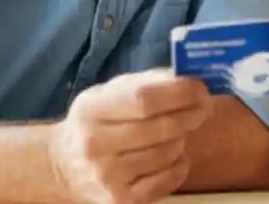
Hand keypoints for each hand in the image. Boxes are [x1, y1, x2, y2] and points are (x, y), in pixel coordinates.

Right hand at [50, 69, 211, 203]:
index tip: (200, 87)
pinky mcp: (122, 200)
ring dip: (182, 138)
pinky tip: (173, 156)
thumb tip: (186, 77)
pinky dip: (180, 164)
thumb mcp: (109, 93)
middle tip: (204, 107)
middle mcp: (95, 145)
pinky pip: (168, 180)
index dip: (179, 92)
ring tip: (177, 132)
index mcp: (91, 110)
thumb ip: (146, 82)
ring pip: (167, 153)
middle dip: (191, 114)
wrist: (64, 166)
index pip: (143, 99)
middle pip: (160, 128)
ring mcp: (108, 176)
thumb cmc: (96, 122)